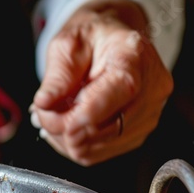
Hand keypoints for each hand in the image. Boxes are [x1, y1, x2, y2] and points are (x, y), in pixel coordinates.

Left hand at [30, 0, 172, 165]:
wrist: (112, 42)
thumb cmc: (92, 39)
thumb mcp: (67, 43)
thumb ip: (57, 75)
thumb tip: (45, 103)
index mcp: (135, 57)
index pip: (122, 91)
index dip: (89, 113)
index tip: (60, 121)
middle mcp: (152, 87)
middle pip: (110, 126)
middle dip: (67, 127)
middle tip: (41, 113)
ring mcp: (149, 113)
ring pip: (101, 145)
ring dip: (68, 138)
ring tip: (53, 116)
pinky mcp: (139, 132)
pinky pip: (101, 153)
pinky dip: (77, 145)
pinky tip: (66, 127)